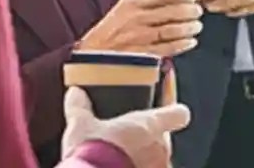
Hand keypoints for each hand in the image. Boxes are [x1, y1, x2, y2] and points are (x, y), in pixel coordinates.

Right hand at [62, 87, 190, 167]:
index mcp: (149, 124)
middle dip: (150, 141)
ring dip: (145, 160)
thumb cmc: (92, 151)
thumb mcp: (80, 125)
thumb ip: (79, 106)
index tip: (170, 111)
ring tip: (122, 160)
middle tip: (128, 142)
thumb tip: (75, 93)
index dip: (174, 112)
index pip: (178, 113)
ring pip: (158, 161)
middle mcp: (160, 147)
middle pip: (165, 139)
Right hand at [79, 0, 201, 56]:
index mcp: (131, 1)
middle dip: (191, 10)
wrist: (94, 53)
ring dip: (190, 27)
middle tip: (197, 10)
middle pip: (173, 11)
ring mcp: (139, 37)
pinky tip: (191, 41)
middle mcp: (135, 18)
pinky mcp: (143, 56)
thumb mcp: (125, 5)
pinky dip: (183, 44)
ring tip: (196, 25)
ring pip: (173, 29)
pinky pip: (168, 48)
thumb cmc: (114, 27)